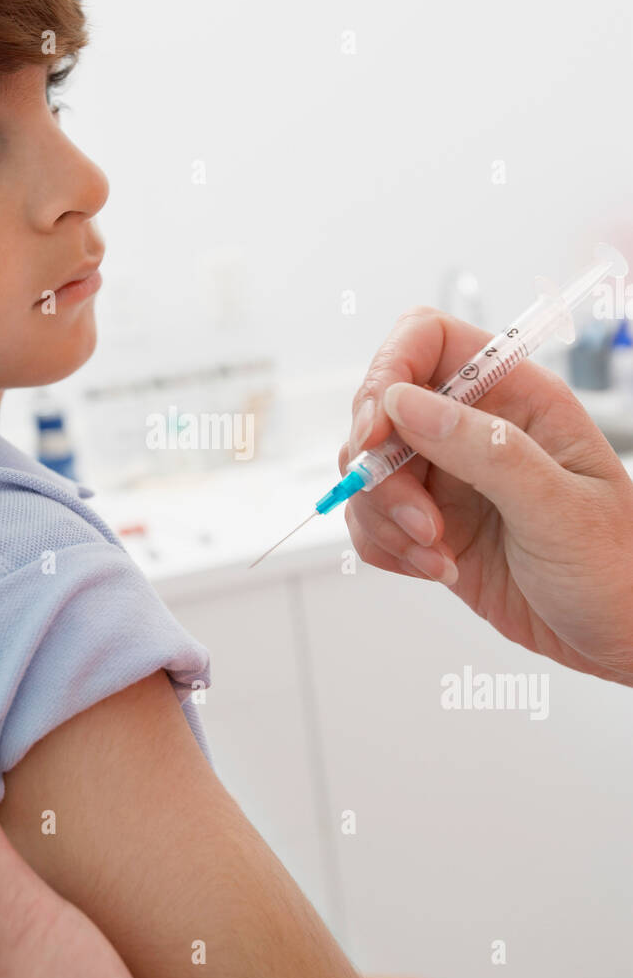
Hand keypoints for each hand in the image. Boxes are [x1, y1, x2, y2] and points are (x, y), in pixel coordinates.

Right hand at [343, 307, 632, 686]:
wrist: (622, 638)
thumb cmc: (618, 569)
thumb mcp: (558, 506)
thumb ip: (482, 450)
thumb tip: (404, 403)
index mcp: (517, 397)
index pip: (428, 339)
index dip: (390, 372)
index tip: (376, 433)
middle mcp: (475, 428)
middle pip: (382, 409)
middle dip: (382, 469)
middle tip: (421, 519)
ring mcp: (449, 477)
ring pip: (369, 470)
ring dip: (386, 517)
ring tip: (437, 554)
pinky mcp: (432, 524)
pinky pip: (373, 519)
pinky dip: (388, 548)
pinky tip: (439, 569)